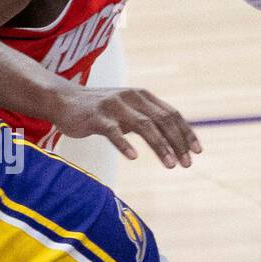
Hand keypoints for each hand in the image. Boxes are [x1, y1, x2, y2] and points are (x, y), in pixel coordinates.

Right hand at [52, 86, 200, 168]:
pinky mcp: (96, 116)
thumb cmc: (101, 110)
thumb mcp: (129, 111)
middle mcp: (133, 98)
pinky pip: (112, 131)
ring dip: (160, 146)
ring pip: (144, 125)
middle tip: (187, 164)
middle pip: (162, 120)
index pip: (172, 114)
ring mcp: (114, 106)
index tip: (198, 152)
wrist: (63, 100)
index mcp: (144, 96)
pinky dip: (124, 144)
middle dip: (178, 142)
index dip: (186, 132)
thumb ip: (149, 120)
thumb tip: (175, 139)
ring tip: (171, 165)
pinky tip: (134, 157)